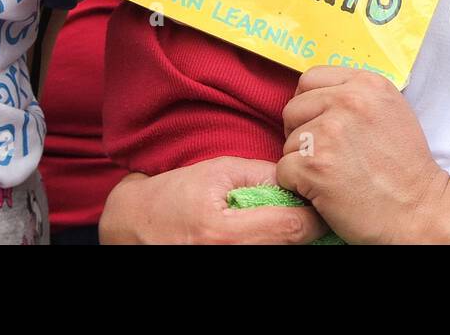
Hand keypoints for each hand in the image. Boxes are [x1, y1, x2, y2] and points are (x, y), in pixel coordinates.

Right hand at [98, 157, 327, 244]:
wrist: (131, 229)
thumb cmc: (171, 196)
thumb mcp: (215, 172)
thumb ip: (261, 174)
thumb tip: (297, 178)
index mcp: (226, 234)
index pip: (293, 228)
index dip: (314, 213)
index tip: (319, 197)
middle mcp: (229, 258)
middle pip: (292, 246)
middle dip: (305, 226)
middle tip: (310, 206)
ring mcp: (225, 267)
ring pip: (280, 253)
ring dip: (289, 237)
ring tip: (286, 217)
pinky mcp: (227, 277)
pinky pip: (265, 255)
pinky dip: (272, 243)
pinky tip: (269, 230)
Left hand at [277, 67, 449, 243]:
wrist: (420, 210)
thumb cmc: (406, 168)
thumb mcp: (392, 111)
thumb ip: (358, 96)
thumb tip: (319, 96)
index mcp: (367, 84)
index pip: (311, 78)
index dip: (309, 103)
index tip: (318, 122)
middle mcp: (348, 101)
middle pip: (293, 108)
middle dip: (301, 133)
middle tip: (323, 155)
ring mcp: (330, 132)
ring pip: (288, 141)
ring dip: (301, 161)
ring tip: (331, 175)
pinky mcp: (315, 165)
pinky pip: (284, 170)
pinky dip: (297, 185)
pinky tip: (324, 191)